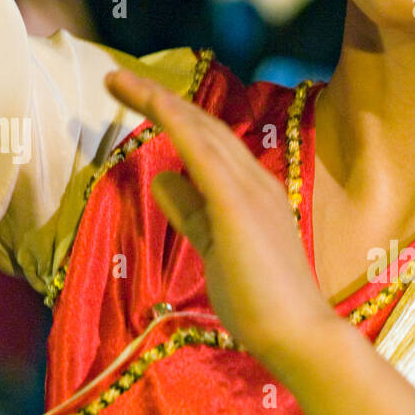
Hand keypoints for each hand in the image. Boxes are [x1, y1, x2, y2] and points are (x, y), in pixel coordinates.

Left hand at [103, 66, 332, 373]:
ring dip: (159, 101)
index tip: (137, 102)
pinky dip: (176, 121)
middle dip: (158, 99)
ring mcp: (250, 189)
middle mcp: (256, 181)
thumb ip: (190, 213)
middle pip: (203, 127)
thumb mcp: (214, 249)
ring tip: (119, 82)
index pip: (209, 145)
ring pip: (201, 130)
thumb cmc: (261, 304)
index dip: (173, 119)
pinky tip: (152, 103)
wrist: (298, 334)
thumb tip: (164, 179)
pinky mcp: (238, 203)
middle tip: (116, 80)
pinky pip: (202, 150)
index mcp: (254, 194)